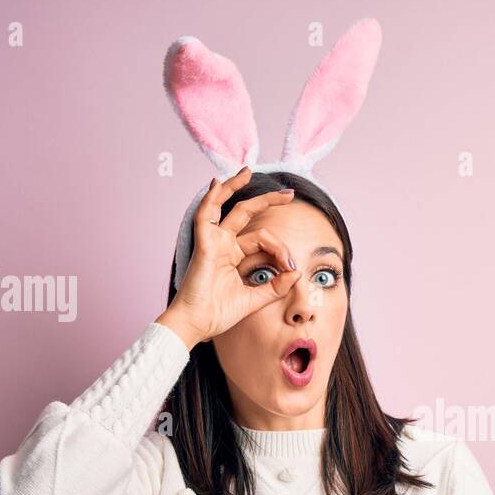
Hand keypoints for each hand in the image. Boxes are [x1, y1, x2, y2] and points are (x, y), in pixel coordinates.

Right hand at [158, 167, 300, 348]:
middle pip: (246, 214)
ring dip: (236, 187)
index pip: (263, 241)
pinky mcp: (204, 245)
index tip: (292, 268)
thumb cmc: (218, 314)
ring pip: (226, 207)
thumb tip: (297, 272)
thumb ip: (276, 286)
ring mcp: (213, 242)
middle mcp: (224, 245)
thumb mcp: (256, 299)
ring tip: (249, 170)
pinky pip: (206, 215)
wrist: (197, 324)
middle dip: (267, 201)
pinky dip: (211, 198)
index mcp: (234, 257)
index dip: (282, 251)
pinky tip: (217, 182)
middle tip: (289, 194)